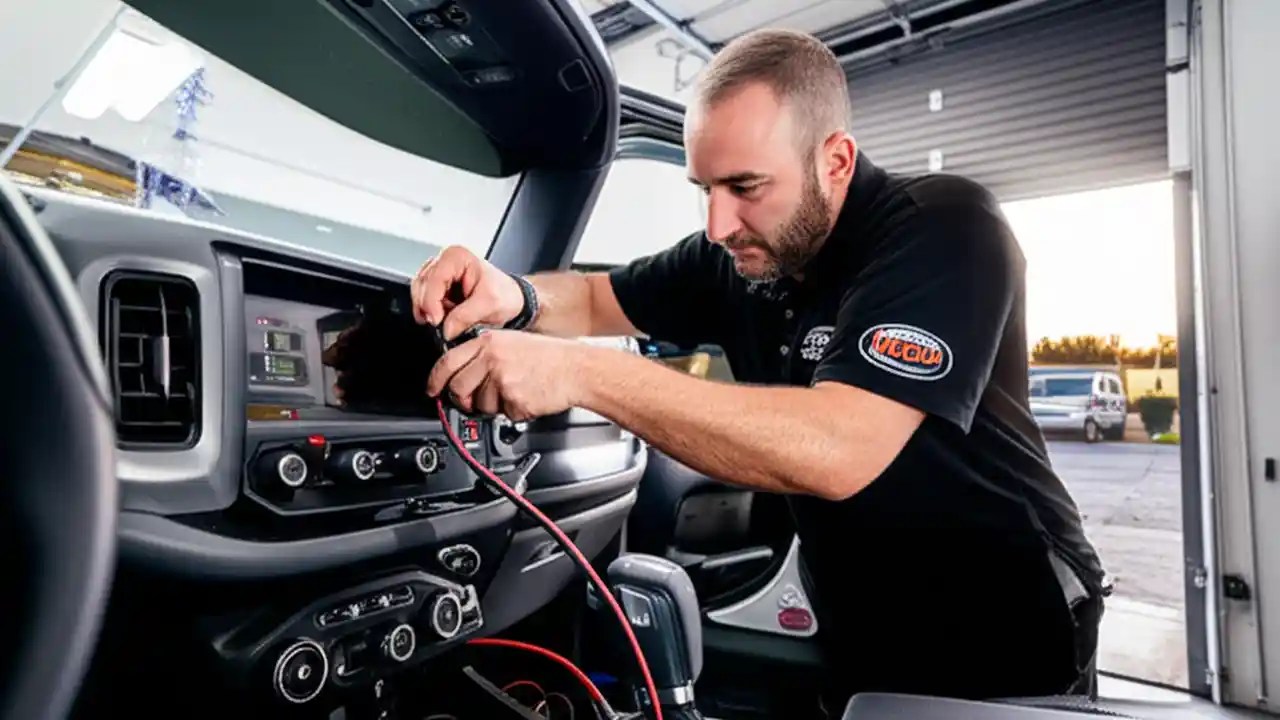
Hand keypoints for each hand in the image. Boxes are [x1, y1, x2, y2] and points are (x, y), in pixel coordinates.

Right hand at [412, 245, 525, 340]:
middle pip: (422, 284)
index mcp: (457, 257)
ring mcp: (439, 271)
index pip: (434, 279)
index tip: (436, 321)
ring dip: (427, 309)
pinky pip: (424, 297)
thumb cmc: (505, 295)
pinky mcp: (438, 284)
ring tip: (444, 320)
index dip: (431, 302)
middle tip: (439, 324)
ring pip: (419, 291)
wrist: (512, 299)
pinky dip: (430, 310)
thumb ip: (465, 317)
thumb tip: (445, 329)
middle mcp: (445, 260)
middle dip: (427, 307)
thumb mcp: (489, 305)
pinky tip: (442, 316)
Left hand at [427, 330, 585, 420]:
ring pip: (480, 405)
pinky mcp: (514, 400)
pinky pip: (502, 414)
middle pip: (458, 389)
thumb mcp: (511, 342)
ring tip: (513, 393)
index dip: (435, 380)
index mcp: (488, 342)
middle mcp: (491, 360)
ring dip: (492, 406)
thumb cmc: (550, 357)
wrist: (576, 369)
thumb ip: (484, 355)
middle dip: (463, 400)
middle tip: (473, 401)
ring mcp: (502, 381)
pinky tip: (526, 397)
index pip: (448, 362)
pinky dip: (512, 411)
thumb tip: (462, 375)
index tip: (432, 390)